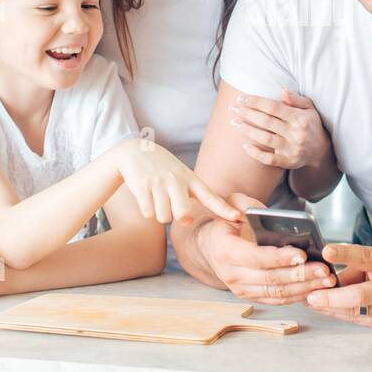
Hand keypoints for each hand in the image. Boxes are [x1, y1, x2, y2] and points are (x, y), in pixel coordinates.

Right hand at [111, 138, 242, 224]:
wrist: (134, 150)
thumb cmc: (162, 168)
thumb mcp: (181, 176)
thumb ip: (190, 198)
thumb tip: (189, 221)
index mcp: (190, 178)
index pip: (211, 196)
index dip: (224, 209)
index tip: (238, 217)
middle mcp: (177, 179)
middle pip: (183, 215)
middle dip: (177, 217)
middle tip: (171, 206)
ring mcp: (159, 182)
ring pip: (164, 218)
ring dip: (159, 214)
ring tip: (157, 197)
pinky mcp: (142, 186)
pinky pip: (148, 213)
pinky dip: (147, 210)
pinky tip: (146, 196)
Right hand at [198, 202, 336, 305]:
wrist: (209, 245)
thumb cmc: (226, 223)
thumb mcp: (232, 205)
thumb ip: (248, 205)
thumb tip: (268, 212)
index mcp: (225, 250)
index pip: (256, 258)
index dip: (280, 258)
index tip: (302, 254)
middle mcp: (231, 274)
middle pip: (270, 279)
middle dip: (300, 275)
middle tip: (323, 270)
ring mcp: (240, 288)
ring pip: (276, 292)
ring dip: (303, 288)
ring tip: (326, 280)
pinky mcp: (250, 296)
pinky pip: (276, 299)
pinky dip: (296, 296)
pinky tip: (314, 289)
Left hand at [229, 89, 331, 169]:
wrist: (321, 151)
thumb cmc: (311, 124)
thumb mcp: (309, 108)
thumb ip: (295, 99)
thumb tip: (281, 89)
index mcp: (299, 118)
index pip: (273, 107)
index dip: (256, 102)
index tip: (241, 98)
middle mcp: (295, 133)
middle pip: (266, 122)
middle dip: (247, 114)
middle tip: (232, 108)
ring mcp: (291, 149)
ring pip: (265, 139)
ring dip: (247, 130)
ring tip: (234, 123)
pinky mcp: (288, 162)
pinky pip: (268, 160)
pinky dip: (255, 153)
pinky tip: (244, 146)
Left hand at [305, 243, 371, 328]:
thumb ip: (360, 266)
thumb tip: (331, 275)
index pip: (366, 257)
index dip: (345, 254)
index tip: (326, 251)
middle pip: (359, 296)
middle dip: (332, 298)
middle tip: (311, 296)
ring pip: (355, 312)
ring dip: (330, 308)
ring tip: (311, 302)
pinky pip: (359, 320)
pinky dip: (341, 314)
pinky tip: (327, 309)